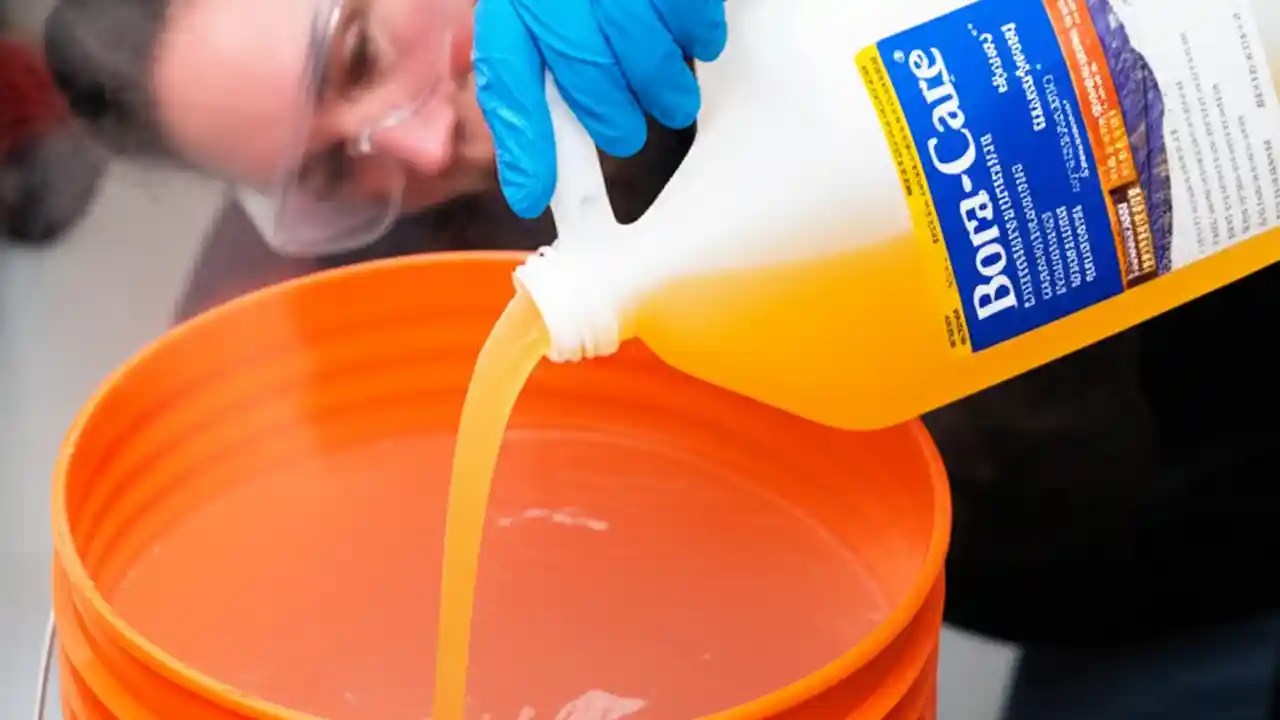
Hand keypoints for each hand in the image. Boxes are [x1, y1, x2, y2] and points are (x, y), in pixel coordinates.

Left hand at [473, 0, 727, 218]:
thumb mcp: (549, 13)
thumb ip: (537, 73)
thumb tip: (530, 178)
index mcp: (519, 1)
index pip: (507, 74)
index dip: (523, 141)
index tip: (533, 196)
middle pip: (586, 72)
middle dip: (610, 115)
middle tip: (624, 134)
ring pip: (643, 53)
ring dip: (662, 89)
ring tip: (670, 96)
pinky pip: (691, 21)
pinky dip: (698, 40)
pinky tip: (694, 37)